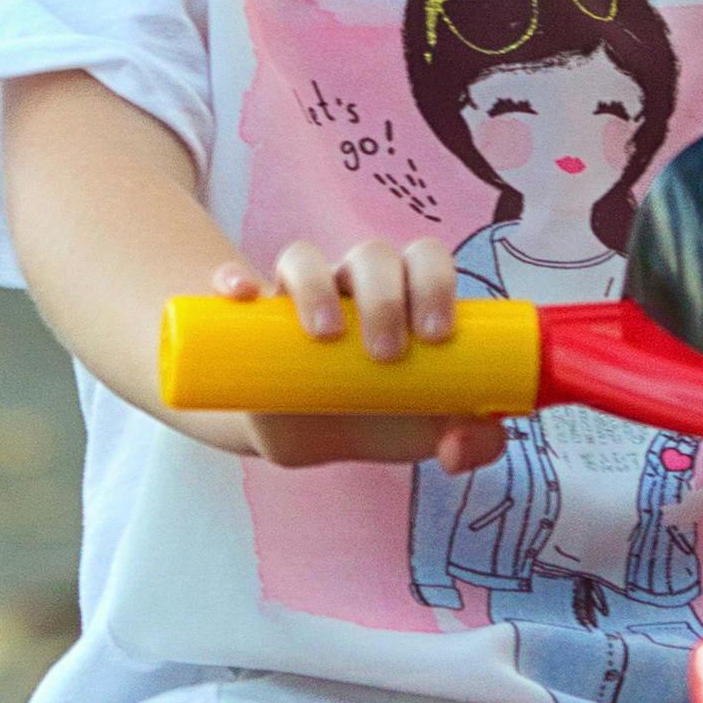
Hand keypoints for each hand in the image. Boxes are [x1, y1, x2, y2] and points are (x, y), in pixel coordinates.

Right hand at [231, 238, 502, 474]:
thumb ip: (469, 440)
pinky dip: (233, 282)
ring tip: (325, 335)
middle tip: (387, 354)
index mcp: (404, 295)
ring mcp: (299, 292)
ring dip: (316, 287)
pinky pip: (234, 282)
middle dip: (385, 296)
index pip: (425, 259)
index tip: (436, 336)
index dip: (435, 283)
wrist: (303, 433)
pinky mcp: (251, 313)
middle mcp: (352, 283)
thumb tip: (463, 447)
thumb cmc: (378, 413)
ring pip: (304, 258)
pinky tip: (239, 296)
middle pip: (372, 256)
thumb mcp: (424, 431)